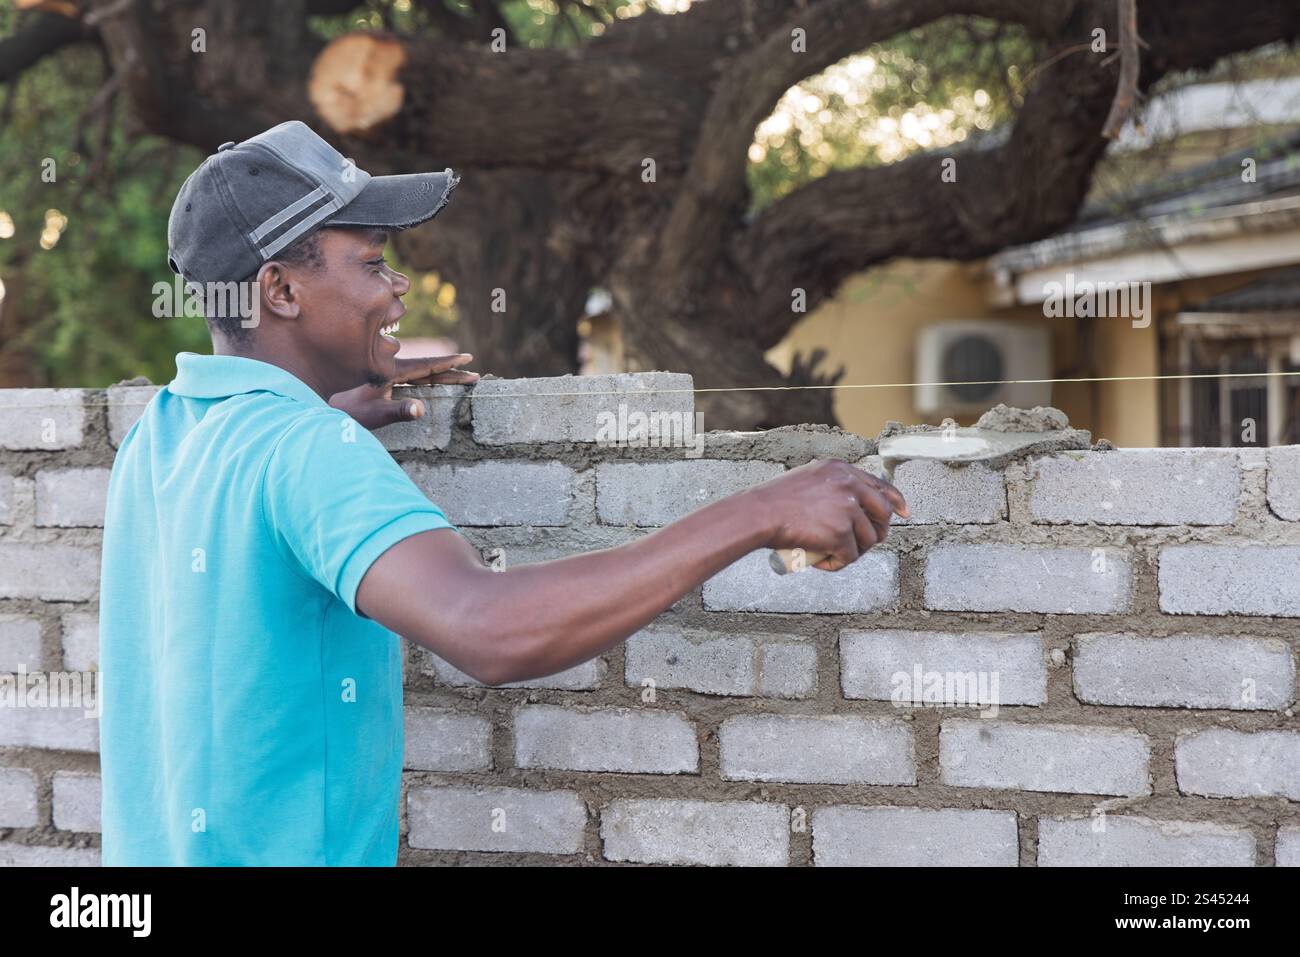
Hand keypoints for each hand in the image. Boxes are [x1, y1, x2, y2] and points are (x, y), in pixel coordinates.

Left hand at [328, 354, 479, 430]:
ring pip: (419, 371)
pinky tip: (427, 377)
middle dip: (451, 371)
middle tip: (473, 372)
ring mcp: (386, 373)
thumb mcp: (374, 415)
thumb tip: (422, 409)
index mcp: (392, 372)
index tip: (468, 358)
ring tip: (456, 374)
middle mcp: (391, 369)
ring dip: (439, 372)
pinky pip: (409, 375)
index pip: (427, 366)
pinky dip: (424, 376)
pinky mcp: (380, 379)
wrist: (320, 400)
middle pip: (428, 369)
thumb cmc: (346, 412)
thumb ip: (398, 412)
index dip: (449, 364)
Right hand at [747, 459, 908, 570]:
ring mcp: (846, 509)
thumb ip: (832, 486)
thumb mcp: (808, 480)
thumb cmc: (774, 501)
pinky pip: (850, 556)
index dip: (896, 501)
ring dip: (853, 551)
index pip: (880, 485)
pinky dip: (837, 564)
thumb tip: (851, 506)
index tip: (904, 513)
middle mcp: (849, 485)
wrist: (759, 513)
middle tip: (864, 543)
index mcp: (841, 470)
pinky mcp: (840, 533)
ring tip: (833, 553)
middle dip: (879, 531)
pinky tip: (822, 562)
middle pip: (883, 512)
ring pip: (868, 539)